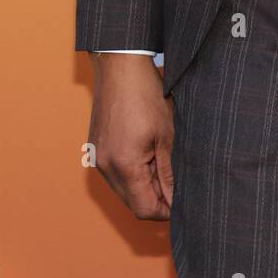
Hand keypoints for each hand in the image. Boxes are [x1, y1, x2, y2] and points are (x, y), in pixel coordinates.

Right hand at [87, 54, 175, 220]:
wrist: (120, 66)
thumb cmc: (146, 95)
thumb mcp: (167, 135)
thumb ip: (170, 173)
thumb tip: (176, 199)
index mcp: (124, 165)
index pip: (144, 209)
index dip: (165, 211)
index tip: (181, 200)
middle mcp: (105, 167)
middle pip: (132, 202)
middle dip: (155, 198)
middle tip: (175, 179)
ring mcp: (97, 157)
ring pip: (123, 189)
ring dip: (143, 185)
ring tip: (161, 160)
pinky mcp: (95, 148)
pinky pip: (114, 173)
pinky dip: (131, 172)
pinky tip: (146, 153)